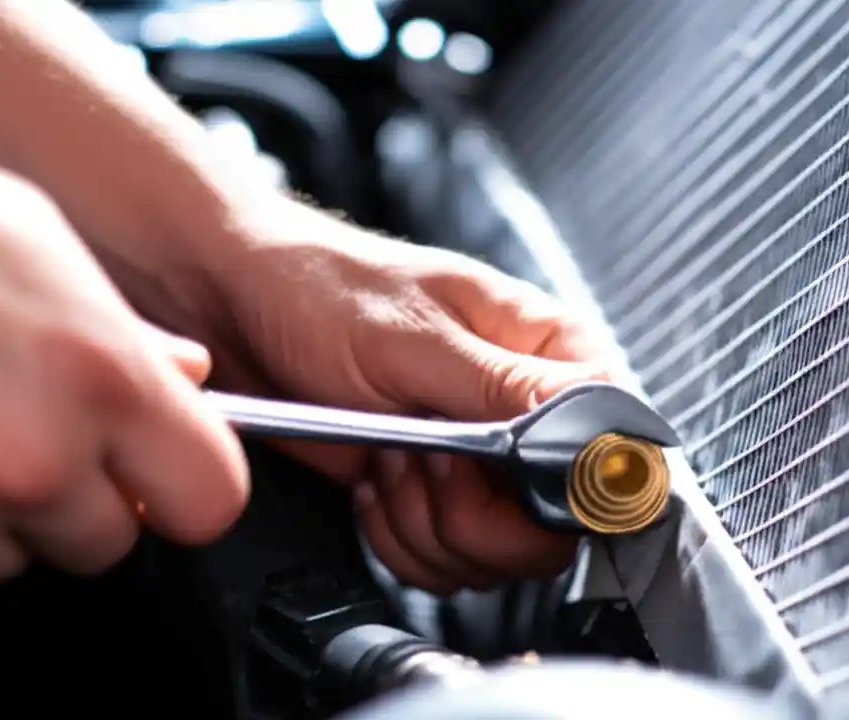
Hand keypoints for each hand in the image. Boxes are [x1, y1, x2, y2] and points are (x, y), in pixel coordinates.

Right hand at [0, 122, 247, 580]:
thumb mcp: (35, 239)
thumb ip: (127, 332)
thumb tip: (187, 379)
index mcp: (102, 382)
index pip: (210, 500)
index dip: (188, 484)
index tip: (166, 468)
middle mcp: (32, 461)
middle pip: (107, 541)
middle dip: (82, 496)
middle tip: (31, 425)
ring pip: (10, 554)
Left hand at [190, 199, 619, 593]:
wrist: (234, 303)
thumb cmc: (322, 288)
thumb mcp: (418, 339)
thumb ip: (513, 392)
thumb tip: (604, 430)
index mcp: (551, 350)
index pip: (615, 446)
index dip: (569, 487)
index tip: (502, 477)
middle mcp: (528, 409)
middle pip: (555, 524)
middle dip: (475, 516)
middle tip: (427, 462)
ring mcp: (482, 459)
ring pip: (496, 554)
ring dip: (427, 524)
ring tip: (390, 458)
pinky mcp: (435, 493)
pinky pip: (444, 561)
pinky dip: (398, 537)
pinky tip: (374, 481)